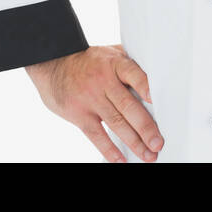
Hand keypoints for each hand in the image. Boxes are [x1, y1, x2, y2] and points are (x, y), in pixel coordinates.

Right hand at [25, 43, 161, 162]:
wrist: (53, 64)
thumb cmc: (88, 61)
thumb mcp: (110, 52)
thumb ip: (130, 62)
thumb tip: (156, 68)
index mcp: (115, 64)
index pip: (134, 75)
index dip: (146, 87)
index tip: (158, 101)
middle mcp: (104, 82)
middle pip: (128, 106)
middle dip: (145, 127)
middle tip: (158, 143)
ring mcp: (91, 99)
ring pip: (116, 123)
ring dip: (134, 141)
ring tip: (148, 154)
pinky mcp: (79, 114)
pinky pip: (96, 134)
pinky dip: (109, 149)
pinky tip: (120, 159)